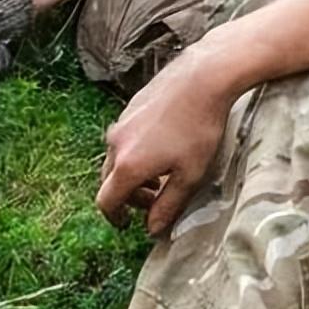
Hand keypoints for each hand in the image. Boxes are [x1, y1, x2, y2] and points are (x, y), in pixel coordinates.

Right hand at [96, 42, 233, 235]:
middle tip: (154, 199)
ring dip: (132, 172)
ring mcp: (121, 122)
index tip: (128, 223)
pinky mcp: (130, 106)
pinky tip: (163, 145)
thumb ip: (168, 206)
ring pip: (117, 157)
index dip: (115, 218)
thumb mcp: (190, 175)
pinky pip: (125, 137)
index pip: (107, 202)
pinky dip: (136, 151)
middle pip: (109, 180)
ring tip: (162, 173)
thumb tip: (152, 229)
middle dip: (128, 196)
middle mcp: (116, 144)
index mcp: (127, 166)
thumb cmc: (199, 128)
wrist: (202, 78)